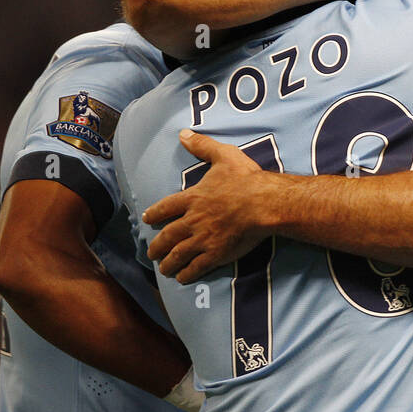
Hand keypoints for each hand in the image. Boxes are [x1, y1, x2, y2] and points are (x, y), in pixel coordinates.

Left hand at [143, 129, 294, 282]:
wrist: (265, 203)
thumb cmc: (246, 179)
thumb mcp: (224, 155)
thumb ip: (203, 146)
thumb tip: (184, 133)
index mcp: (193, 198)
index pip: (166, 207)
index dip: (154, 214)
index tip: (147, 219)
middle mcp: (193, 220)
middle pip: (168, 236)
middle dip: (157, 246)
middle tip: (151, 253)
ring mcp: (204, 239)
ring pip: (178, 254)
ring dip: (168, 263)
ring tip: (163, 269)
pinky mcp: (217, 253)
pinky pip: (197, 267)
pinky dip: (187, 273)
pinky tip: (182, 277)